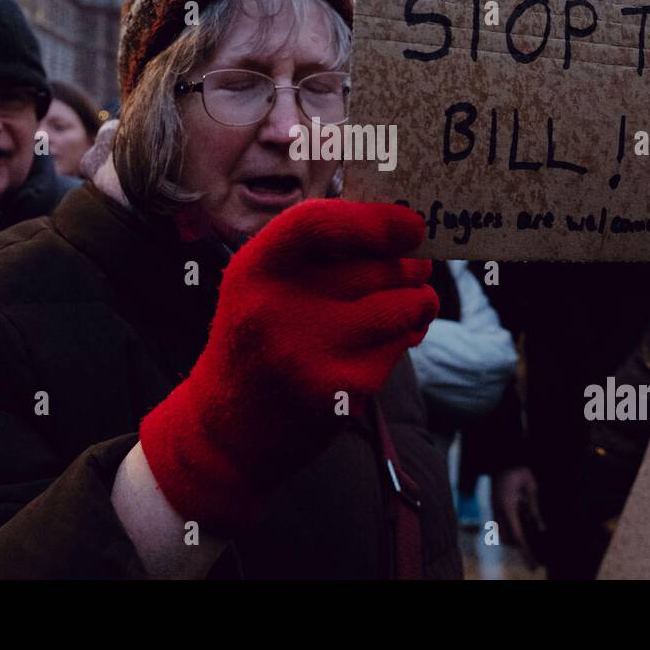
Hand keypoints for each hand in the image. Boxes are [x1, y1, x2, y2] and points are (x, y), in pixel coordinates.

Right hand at [139, 199, 437, 535]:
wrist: (228, 430)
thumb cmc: (259, 341)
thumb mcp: (263, 286)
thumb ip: (317, 252)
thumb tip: (399, 225)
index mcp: (255, 270)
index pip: (318, 224)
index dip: (373, 219)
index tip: (410, 224)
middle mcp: (276, 307)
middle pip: (377, 265)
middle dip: (411, 266)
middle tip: (419, 267)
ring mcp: (310, 352)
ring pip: (402, 306)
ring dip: (421, 301)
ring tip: (416, 302)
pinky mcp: (341, 390)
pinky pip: (397, 347)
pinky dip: (402, 340)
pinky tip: (385, 344)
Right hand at [491, 465, 544, 568]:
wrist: (501, 457)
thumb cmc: (518, 470)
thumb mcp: (531, 487)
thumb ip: (534, 509)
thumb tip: (541, 529)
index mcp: (508, 507)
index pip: (516, 535)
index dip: (525, 551)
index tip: (532, 563)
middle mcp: (498, 510)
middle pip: (506, 538)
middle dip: (518, 546)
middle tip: (532, 552)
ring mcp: (494, 507)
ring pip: (501, 532)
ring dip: (513, 536)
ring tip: (527, 535)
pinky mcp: (493, 504)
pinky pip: (500, 523)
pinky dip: (509, 527)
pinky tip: (521, 523)